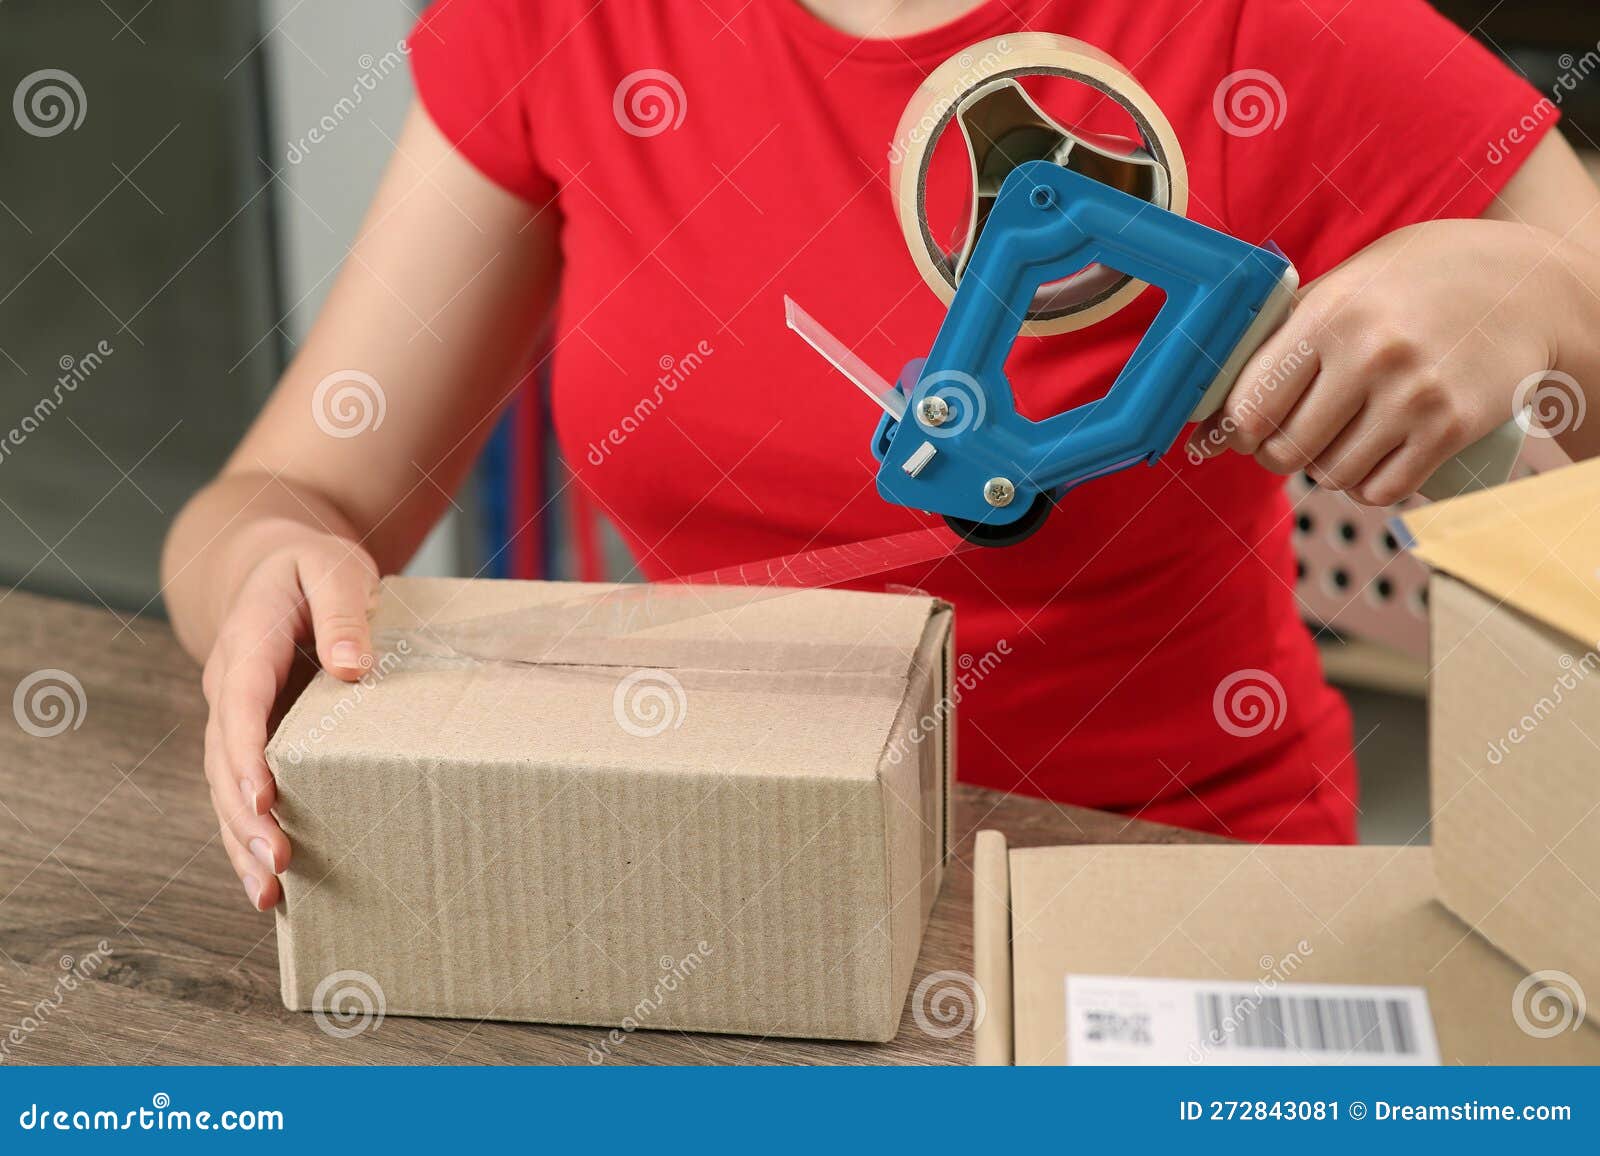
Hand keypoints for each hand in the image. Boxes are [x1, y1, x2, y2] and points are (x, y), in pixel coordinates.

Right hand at [200, 532, 377, 909]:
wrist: (274, 566)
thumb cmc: (311, 567)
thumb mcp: (333, 567)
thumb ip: (343, 610)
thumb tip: (350, 667)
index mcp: (247, 644)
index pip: (240, 704)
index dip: (247, 754)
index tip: (263, 797)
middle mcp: (229, 689)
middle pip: (224, 761)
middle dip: (245, 817)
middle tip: (277, 866)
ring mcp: (235, 719)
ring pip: (225, 788)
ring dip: (242, 841)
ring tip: (268, 895)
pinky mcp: (253, 740)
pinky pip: (242, 792)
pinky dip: (250, 837)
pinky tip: (270, 887)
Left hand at [1187, 219, 1558, 504]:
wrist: (1530, 285)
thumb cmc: (1414, 283)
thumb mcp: (1343, 286)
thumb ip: (1277, 342)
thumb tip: (1205, 428)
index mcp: (1330, 313)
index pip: (1250, 405)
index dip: (1238, 429)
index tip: (1247, 428)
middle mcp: (1370, 354)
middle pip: (1286, 450)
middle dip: (1277, 454)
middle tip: (1290, 439)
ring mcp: (1414, 395)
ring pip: (1332, 475)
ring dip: (1325, 469)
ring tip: (1338, 439)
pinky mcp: (1451, 428)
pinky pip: (1381, 491)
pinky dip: (1368, 486)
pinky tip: (1371, 461)